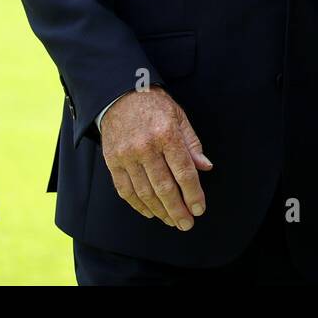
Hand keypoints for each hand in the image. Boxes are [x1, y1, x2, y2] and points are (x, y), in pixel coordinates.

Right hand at [99, 87, 212, 229]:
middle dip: (177, 210)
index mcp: (166, 134)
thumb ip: (192, 143)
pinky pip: (125, 190)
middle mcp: (146, 147)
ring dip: (160, 211)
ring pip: (145, 192)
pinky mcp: (112, 161)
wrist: (119, 93)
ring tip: (171, 221)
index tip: (199, 209)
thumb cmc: (154, 105)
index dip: (193, 194)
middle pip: (164, 187)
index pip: (184, 171)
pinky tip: (150, 212)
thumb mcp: (179, 117)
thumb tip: (206, 168)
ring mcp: (127, 155)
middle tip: (186, 224)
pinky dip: (138, 205)